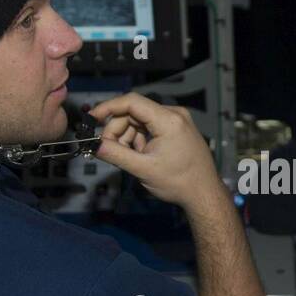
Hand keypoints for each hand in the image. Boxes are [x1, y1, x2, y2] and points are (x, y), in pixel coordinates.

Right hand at [88, 93, 225, 212]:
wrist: (204, 193)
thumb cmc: (180, 182)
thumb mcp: (142, 169)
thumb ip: (116, 154)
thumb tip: (95, 144)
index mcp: (168, 120)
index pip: (132, 102)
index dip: (108, 108)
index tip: (92, 118)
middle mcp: (174, 114)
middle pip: (133, 113)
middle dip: (118, 130)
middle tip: (110, 150)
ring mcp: (177, 120)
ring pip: (139, 121)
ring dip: (129, 138)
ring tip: (133, 158)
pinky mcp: (176, 128)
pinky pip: (150, 127)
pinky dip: (140, 139)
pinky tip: (143, 156)